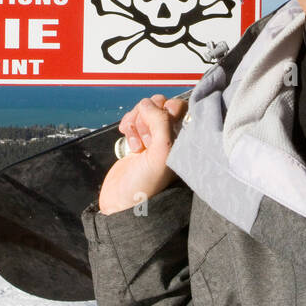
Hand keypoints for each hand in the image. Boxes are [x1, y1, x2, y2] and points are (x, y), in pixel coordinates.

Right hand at [97, 93, 186, 214]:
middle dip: (147, 117)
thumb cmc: (145, 186)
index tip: (157, 128)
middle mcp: (172, 136)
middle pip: (160, 104)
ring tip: (136, 143)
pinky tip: (129, 141)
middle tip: (146, 139)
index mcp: (184, 140)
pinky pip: (134, 118)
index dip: (164, 112)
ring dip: (136, 121)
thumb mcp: (160, 154)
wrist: (121, 202)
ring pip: (145, 109)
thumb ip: (160, 124)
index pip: (179, 106)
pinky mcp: (139, 137)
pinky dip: (128, 125)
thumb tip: (148, 104)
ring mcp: (154, 136)